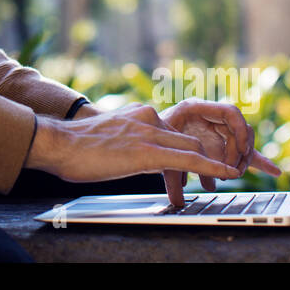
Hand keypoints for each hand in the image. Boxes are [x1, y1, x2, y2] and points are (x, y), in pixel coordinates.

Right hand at [28, 101, 244, 203]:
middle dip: (208, 155)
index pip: (174, 130)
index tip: (200, 159)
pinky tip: (226, 174)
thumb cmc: (75, 146)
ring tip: (231, 175)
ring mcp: (149, 133)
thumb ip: (128, 140)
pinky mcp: (148, 151)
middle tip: (223, 171)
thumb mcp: (110, 137)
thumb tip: (136, 156)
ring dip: (213, 163)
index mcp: (139, 113)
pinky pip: (189, 159)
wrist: (59, 143)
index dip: (189, 147)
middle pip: (189, 136)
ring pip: (193, 146)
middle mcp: (148, 117)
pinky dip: (212, 167)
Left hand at [160, 98, 280, 200]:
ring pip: (239, 143)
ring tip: (230, 176)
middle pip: (239, 131)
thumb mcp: (162, 155)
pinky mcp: (219, 143)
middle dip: (238, 154)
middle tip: (231, 173)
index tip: (242, 151)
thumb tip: (179, 201)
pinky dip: (257, 161)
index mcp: (196, 109)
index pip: (230, 112)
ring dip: (238, 162)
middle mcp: (210, 118)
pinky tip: (274, 170)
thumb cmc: (152, 139)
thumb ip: (172, 176)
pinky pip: (240, 152)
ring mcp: (215, 130)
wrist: (145, 136)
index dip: (240, 131)